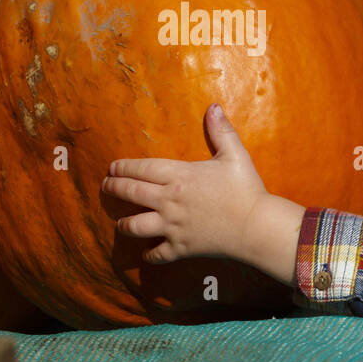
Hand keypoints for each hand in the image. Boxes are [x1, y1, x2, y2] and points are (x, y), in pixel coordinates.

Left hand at [102, 103, 304, 282]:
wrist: (256, 227)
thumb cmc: (246, 189)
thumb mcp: (235, 155)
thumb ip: (221, 131)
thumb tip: (213, 106)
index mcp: (179, 175)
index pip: (141, 168)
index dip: (123, 167)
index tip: (112, 168)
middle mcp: (169, 200)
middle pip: (131, 193)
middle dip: (114, 189)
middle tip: (105, 187)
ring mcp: (172, 226)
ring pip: (135, 225)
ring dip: (124, 223)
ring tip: (120, 222)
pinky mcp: (180, 248)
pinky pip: (156, 254)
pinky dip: (149, 255)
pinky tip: (145, 253)